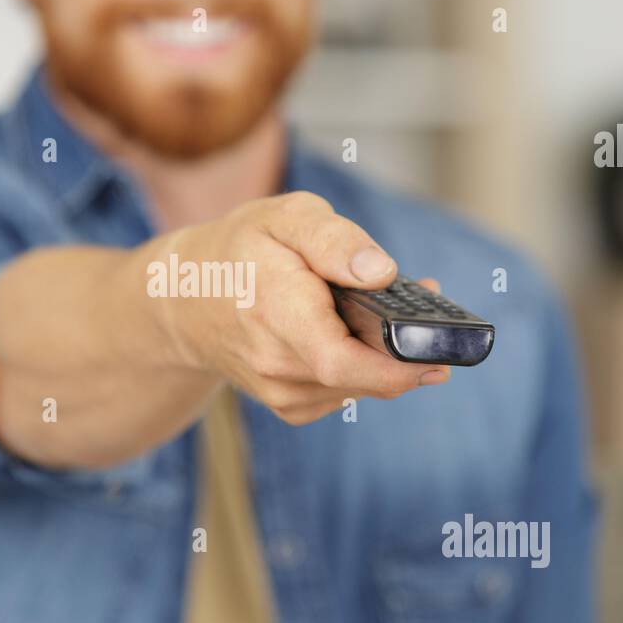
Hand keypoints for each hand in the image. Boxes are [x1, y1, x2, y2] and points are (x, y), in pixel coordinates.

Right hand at [158, 190, 449, 424]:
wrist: (184, 299)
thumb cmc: (240, 249)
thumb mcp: (286, 217)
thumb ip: (335, 239)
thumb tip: (381, 271)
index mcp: (277, 312)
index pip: (343, 361)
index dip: (399, 364)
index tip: (438, 351)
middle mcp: (276, 364)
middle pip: (363, 377)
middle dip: (407, 349)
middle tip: (432, 311)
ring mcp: (280, 391)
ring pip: (360, 387)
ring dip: (387, 356)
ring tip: (391, 311)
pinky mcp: (288, 405)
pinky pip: (345, 393)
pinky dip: (364, 368)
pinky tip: (360, 336)